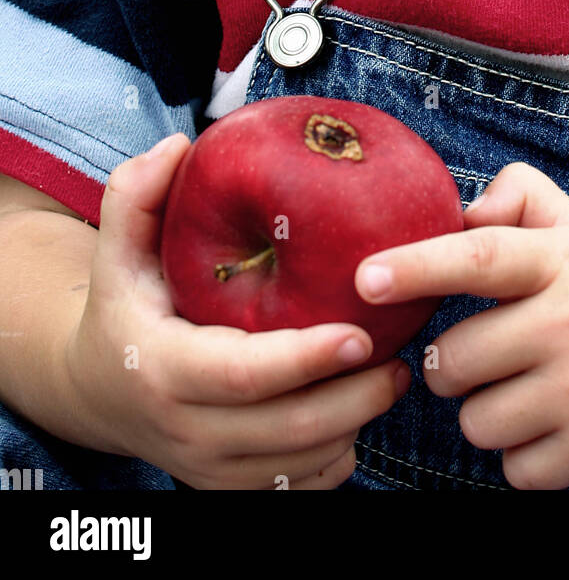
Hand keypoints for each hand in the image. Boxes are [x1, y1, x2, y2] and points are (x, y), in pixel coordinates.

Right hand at [64, 134, 409, 489]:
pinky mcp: (232, 490)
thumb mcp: (117, 247)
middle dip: (357, 398)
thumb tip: (179, 146)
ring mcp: (211, 470)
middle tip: (402, 355)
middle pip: (290, 430)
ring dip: (356, 424)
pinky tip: (359, 409)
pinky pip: (302, 488)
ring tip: (393, 374)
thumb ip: (136, 194)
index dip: (307, 359)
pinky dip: (339, 457)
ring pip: (304, 464)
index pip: (246, 376)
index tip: (362, 333)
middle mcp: (187, 432)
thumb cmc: (124, 305)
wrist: (97, 391)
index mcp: (164, 370)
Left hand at [355, 162, 568, 489]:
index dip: (417, 266)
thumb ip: (517, 199)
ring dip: (484, 410)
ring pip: (475, 422)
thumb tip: (462, 213)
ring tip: (522, 386)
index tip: (366, 277)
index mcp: (560, 261)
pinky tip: (549, 420)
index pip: (478, 258)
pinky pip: (514, 468)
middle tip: (486, 351)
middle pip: (453, 362)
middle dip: (451, 362)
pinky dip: (521, 453)